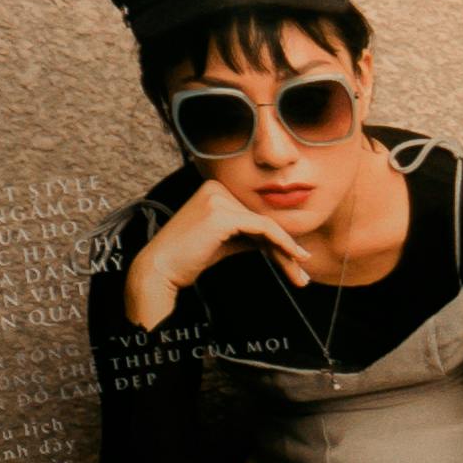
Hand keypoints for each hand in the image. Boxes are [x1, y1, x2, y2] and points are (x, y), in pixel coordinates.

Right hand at [122, 180, 301, 329]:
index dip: (278, 238)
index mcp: (216, 187)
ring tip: (300, 275)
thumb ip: (249, 233)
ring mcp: (219, 198)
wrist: (161, 269)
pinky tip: (295, 258)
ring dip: (287, 251)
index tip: (295, 260)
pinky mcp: (222, 214)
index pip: (255, 213)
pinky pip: (263, 228)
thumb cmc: (189, 257)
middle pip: (262, 218)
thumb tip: (279, 239)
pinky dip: (282, 243)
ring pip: (266, 225)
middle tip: (302, 273)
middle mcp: (217, 186)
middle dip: (285, 248)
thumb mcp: (226, 240)